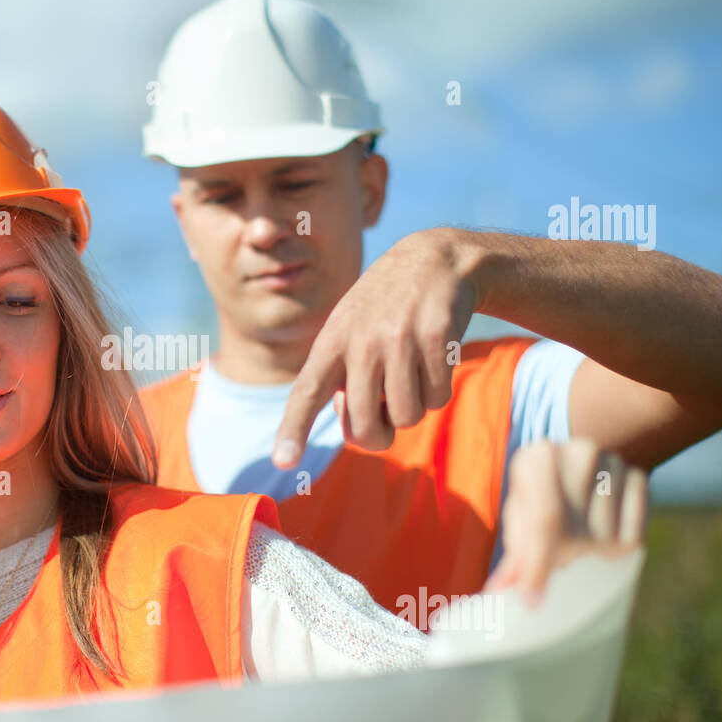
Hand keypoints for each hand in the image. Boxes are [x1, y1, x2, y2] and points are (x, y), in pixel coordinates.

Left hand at [273, 229, 478, 468]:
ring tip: (411, 370)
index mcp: (331, 341)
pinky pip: (438, 399)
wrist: (434, 260)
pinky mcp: (437, 339)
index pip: (306, 392)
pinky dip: (438, 389)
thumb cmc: (385, 309)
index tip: (283, 461)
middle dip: (380, 433)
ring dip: (414, 406)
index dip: (293, 429)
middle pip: (366, 428)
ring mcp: (399, 340)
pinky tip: (433, 357)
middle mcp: (361, 342)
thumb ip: (342, 375)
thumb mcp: (349, 330)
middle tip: (387, 412)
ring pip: (407, 417)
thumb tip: (355, 425)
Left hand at [484, 439, 648, 604]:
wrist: (582, 468)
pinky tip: (605, 530)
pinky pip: (632, 535)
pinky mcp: (640, 478)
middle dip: (565, 554)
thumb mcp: (521, 521)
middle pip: (576, 532)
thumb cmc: (541, 501)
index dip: (538, 565)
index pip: (544, 519)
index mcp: (537, 457)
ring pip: (605, 537)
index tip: (533, 602)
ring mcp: (613, 462)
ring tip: (580, 534)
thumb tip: (499, 592)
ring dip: (592, 550)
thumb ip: (514, 558)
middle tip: (560, 552)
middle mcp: (578, 452)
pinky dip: (619, 545)